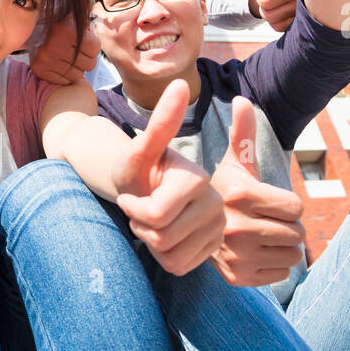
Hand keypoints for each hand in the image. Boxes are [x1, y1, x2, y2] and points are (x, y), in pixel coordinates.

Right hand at [30, 0, 102, 84]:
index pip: (95, 48)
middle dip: (84, 56)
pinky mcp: (39, 70)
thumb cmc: (63, 22)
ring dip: (75, 66)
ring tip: (64, 53)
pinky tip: (57, 62)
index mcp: (65, 27)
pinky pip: (66, 79)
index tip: (77, 36)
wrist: (37, 37)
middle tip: (71, 46)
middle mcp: (53, 43)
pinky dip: (64, 74)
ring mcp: (45, 58)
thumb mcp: (76, 6)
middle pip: (90, 63)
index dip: (90, 43)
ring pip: (78, 73)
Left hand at [113, 79, 224, 274]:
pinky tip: (163, 238)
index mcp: (199, 179)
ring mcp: (218, 229)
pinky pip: (179, 268)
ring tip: (150, 223)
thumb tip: (180, 83)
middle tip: (140, 211)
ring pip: (172, 258)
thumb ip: (160, 123)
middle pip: (163, 239)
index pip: (156, 215)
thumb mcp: (139, 149)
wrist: (146, 188)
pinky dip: (163, 257)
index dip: (133, 211)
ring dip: (151, 244)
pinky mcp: (213, 249)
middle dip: (141, 228)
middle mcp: (217, 205)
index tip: (131, 197)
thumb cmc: (137, 169)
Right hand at [207, 97, 305, 285]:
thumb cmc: (224, 194)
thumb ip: (243, 135)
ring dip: (284, 248)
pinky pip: (280, 275)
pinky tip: (255, 255)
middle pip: (297, 234)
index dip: (287, 205)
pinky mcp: (237, 278)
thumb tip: (242, 100)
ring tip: (263, 238)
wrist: (189, 229)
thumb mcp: (233, 165)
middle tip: (266, 222)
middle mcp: (236, 227)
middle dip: (288, 227)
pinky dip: (273, 267)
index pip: (296, 208)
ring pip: (292, 256)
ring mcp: (236, 256)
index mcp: (240, 196)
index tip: (267, 203)